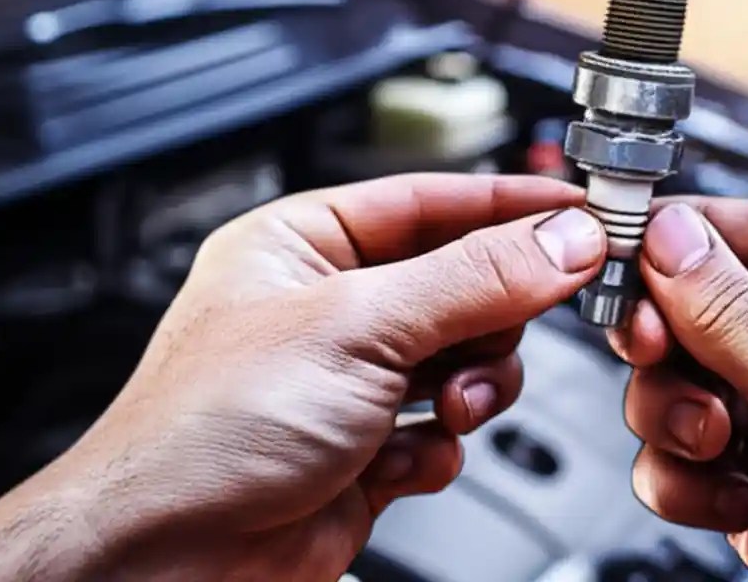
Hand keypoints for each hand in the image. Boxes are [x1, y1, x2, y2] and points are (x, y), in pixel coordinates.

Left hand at [0, 174, 604, 581]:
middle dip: (487, 322)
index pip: (433, 202)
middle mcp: (328, 308)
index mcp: (305, 246)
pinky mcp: (365, 449)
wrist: (167, 563)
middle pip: (463, 286)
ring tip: (446, 408)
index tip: (580, 210)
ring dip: (468, 390)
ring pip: (464, 361)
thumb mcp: (359, 328)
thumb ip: (475, 279)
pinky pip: (445, 430)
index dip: (510, 205)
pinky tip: (406, 459)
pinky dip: (439, 447)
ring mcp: (349, 381)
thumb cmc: (204, 435)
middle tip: (506, 332)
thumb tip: (562, 239)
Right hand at [612, 200, 747, 580]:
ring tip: (719, 444)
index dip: (694, 235)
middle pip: (702, 311)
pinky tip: (736, 500)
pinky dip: (687, 483)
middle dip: (672, 340)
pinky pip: (675, 460)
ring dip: (678, 419)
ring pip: (676, 387)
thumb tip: (674, 237)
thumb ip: (738, 316)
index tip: (630, 243)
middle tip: (653, 347)